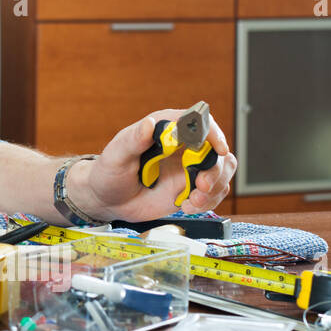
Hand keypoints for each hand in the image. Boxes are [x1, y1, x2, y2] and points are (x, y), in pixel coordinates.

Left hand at [72, 106, 237, 222]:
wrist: (108, 200)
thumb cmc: (109, 172)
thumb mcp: (116, 156)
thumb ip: (133, 140)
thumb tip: (149, 123)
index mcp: (166, 129)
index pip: (199, 122)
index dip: (213, 133)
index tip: (218, 149)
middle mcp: (182, 146)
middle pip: (217, 151)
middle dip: (216, 171)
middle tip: (201, 187)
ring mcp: (189, 167)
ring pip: (221, 172)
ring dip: (214, 189)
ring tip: (193, 201)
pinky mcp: (191, 187)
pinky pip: (214, 192)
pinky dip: (208, 202)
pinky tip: (187, 207)